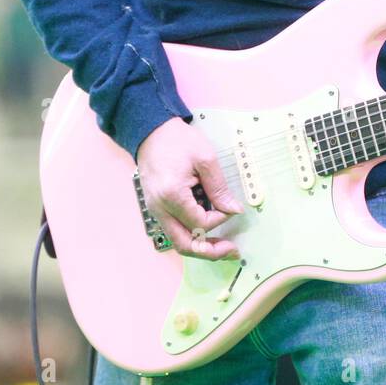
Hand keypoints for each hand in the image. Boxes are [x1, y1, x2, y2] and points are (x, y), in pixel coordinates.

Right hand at [135, 118, 243, 260]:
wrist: (152, 132)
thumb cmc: (178, 141)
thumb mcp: (205, 158)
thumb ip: (219, 188)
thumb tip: (233, 210)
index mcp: (172, 195)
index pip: (200, 223)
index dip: (219, 219)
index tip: (231, 207)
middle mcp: (160, 209)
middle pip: (185, 245)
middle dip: (210, 252)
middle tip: (232, 251)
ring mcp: (155, 210)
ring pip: (178, 241)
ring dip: (201, 247)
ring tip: (222, 246)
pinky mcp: (156, 208)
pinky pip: (174, 230)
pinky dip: (191, 234)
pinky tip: (206, 229)